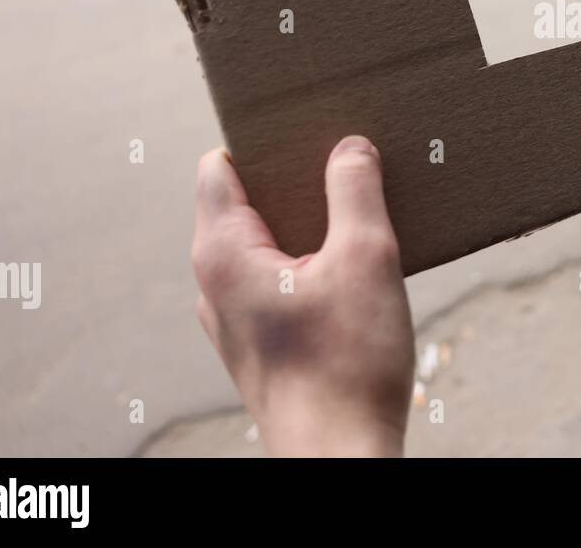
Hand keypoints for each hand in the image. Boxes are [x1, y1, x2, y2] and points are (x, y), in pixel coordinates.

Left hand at [192, 136, 414, 456]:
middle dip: (292, 179)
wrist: (339, 455)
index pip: (221, 166)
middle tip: (346, 163)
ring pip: (262, 244)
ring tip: (358, 213)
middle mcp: (214, 284)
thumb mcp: (366, 258)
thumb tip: (350, 148)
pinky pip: (276, 279)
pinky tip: (354, 267)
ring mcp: (233, 318)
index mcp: (223, 253)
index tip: (305, 126)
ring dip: (306, 224)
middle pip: (243, 202)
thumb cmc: (346, 364)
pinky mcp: (259, 342)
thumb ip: (356, 191)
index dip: (262, 140)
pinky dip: (308, 262)